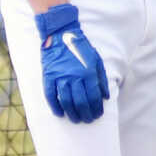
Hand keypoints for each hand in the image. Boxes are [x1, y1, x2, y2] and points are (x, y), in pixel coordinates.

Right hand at [35, 3, 109, 122]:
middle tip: (88, 120)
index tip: (98, 114)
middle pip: (80, 101)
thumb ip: (101, 79)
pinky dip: (55, 106)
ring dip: (71, 113)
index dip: (96, 108)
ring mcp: (60, 77)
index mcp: (88, 73)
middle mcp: (74, 77)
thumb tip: (106, 97)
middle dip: (85, 113)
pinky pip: (50, 95)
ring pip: (66, 101)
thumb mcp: (96, 61)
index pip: (93, 97)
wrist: (61, 35)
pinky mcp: (48, 76)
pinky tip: (59, 113)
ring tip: (76, 120)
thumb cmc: (81, 48)